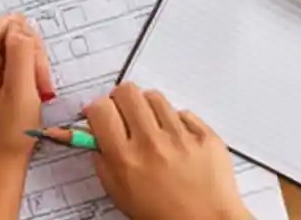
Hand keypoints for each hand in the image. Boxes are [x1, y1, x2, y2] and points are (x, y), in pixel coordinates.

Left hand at [0, 15, 54, 168]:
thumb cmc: (6, 135)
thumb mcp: (23, 88)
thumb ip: (23, 49)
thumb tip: (21, 26)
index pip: (14, 25)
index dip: (32, 49)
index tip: (35, 78)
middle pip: (10, 33)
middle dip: (30, 59)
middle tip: (35, 89)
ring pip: (10, 46)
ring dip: (26, 68)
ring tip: (28, 96)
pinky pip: (2, 59)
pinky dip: (16, 75)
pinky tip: (19, 96)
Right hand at [85, 84, 247, 219]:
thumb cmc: (165, 217)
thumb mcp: (121, 195)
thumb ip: (105, 164)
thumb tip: (96, 137)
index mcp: (126, 160)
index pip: (100, 109)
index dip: (97, 108)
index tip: (101, 113)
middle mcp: (152, 143)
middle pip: (127, 92)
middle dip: (121, 99)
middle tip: (124, 111)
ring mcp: (180, 136)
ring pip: (155, 97)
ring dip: (149, 107)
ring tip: (153, 126)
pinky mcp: (204, 134)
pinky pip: (184, 113)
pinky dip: (177, 122)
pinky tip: (177, 140)